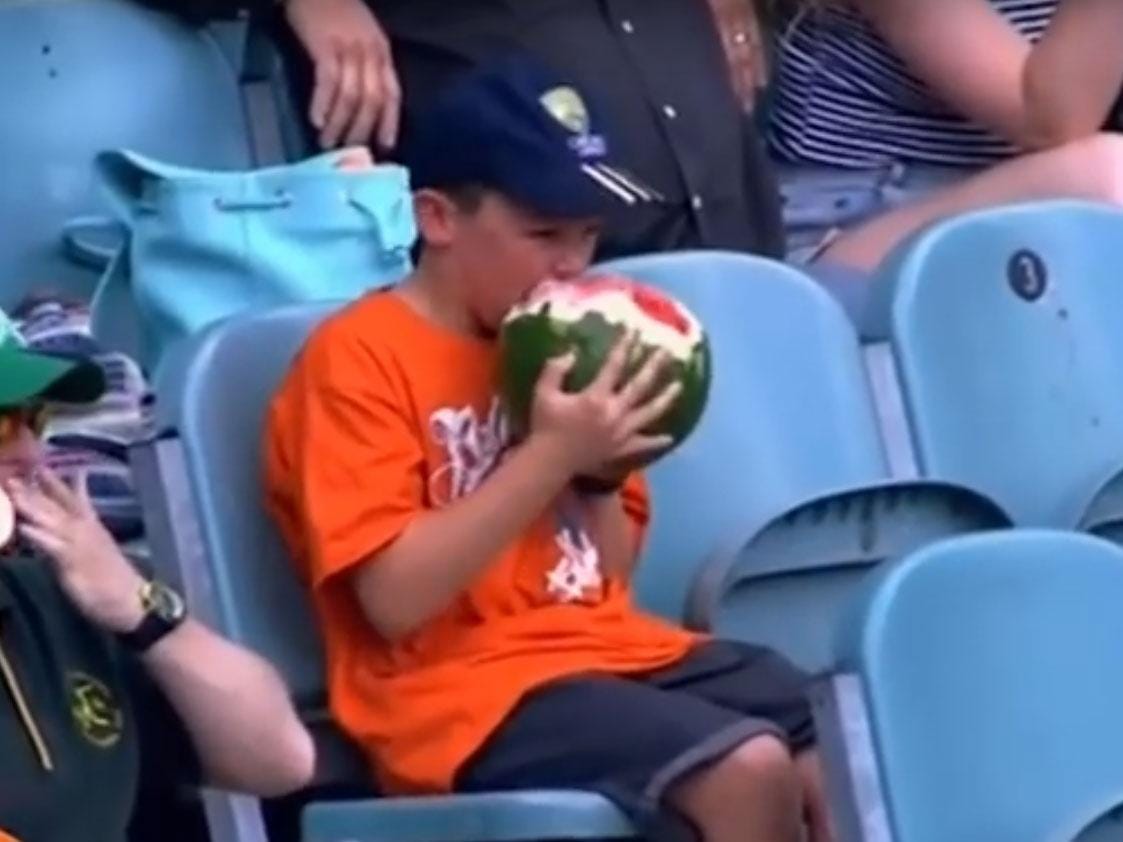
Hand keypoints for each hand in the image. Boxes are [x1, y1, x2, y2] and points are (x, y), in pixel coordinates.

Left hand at [5, 469, 145, 633]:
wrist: (134, 601)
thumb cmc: (116, 582)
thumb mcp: (99, 552)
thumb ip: (80, 538)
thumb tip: (62, 529)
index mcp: (92, 526)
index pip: (73, 497)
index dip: (56, 482)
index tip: (40, 465)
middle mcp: (85, 529)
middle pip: (57, 503)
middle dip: (36, 486)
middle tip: (16, 469)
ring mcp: (78, 544)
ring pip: (50, 518)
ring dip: (30, 503)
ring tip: (12, 487)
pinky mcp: (72, 562)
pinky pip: (50, 545)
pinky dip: (36, 535)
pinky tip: (22, 526)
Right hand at [284, 0, 401, 149]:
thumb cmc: (334, 11)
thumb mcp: (362, 36)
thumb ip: (367, 65)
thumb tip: (363, 104)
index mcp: (381, 52)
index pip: (393, 94)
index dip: (390, 123)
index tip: (384, 147)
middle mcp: (370, 52)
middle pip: (373, 101)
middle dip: (362, 130)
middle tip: (349, 152)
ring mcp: (348, 48)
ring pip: (351, 96)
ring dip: (340, 124)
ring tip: (328, 142)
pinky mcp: (325, 45)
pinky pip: (328, 81)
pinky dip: (323, 104)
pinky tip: (316, 120)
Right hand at [529, 333, 681, 478]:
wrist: (550, 461)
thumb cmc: (546, 425)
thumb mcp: (543, 393)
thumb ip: (556, 369)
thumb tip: (571, 353)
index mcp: (596, 397)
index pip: (614, 366)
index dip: (625, 346)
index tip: (634, 331)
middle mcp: (614, 412)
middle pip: (640, 385)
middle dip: (654, 366)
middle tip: (666, 352)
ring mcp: (621, 432)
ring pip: (649, 412)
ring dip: (665, 398)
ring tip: (679, 385)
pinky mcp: (621, 449)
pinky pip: (643, 444)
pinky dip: (657, 441)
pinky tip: (670, 437)